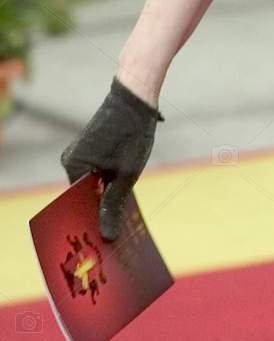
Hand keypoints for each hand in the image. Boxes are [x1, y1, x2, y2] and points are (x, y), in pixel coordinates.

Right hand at [59, 75, 163, 240]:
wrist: (136, 97)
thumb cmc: (131, 133)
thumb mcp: (126, 174)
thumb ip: (114, 205)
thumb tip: (106, 236)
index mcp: (73, 167)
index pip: (79, 205)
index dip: (93, 223)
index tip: (105, 243)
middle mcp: (71, 161)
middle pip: (85, 197)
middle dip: (100, 214)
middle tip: (116, 235)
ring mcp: (80, 155)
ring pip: (93, 186)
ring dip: (107, 199)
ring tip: (122, 220)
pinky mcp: (91, 150)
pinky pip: (97, 174)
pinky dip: (109, 185)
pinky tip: (124, 198)